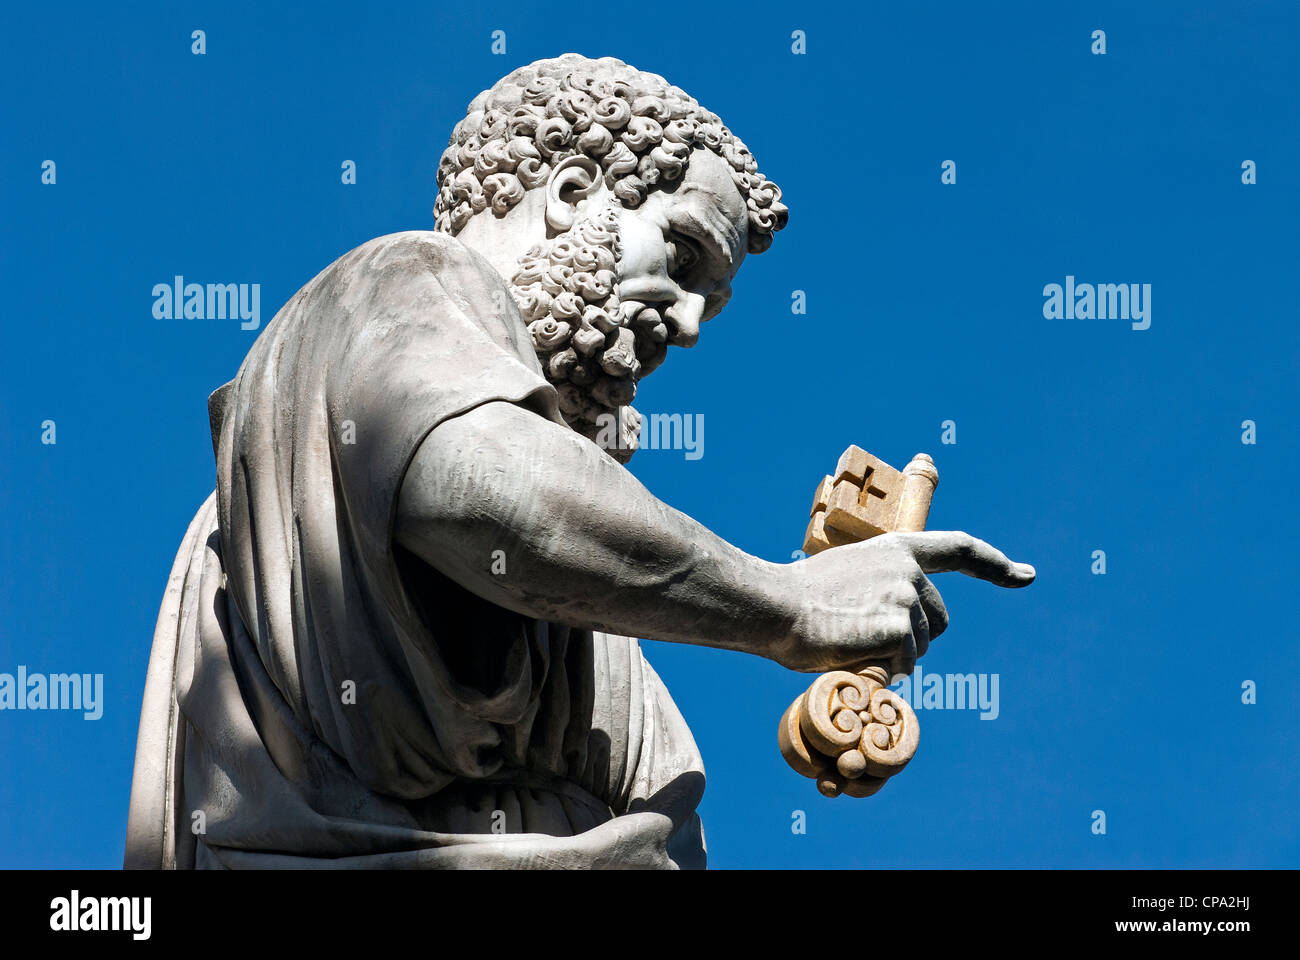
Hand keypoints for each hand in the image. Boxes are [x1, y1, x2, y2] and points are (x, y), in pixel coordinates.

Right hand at [778, 531, 1034, 674]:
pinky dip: (882, 671)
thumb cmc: (797, 601)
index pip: (958, 549)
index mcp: (895, 550)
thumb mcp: (846, 580)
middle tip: (866, 643)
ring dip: (893, 659)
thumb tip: (901, 638)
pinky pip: (905, 665)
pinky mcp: (901, 628)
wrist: (773, 606)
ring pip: (921, 649)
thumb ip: (879, 593)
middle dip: (914, 641)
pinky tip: (852, 656)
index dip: (995, 564)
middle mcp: (908, 570)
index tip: (1026, 575)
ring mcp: (907, 597)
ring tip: (849, 645)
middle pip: (940, 622)